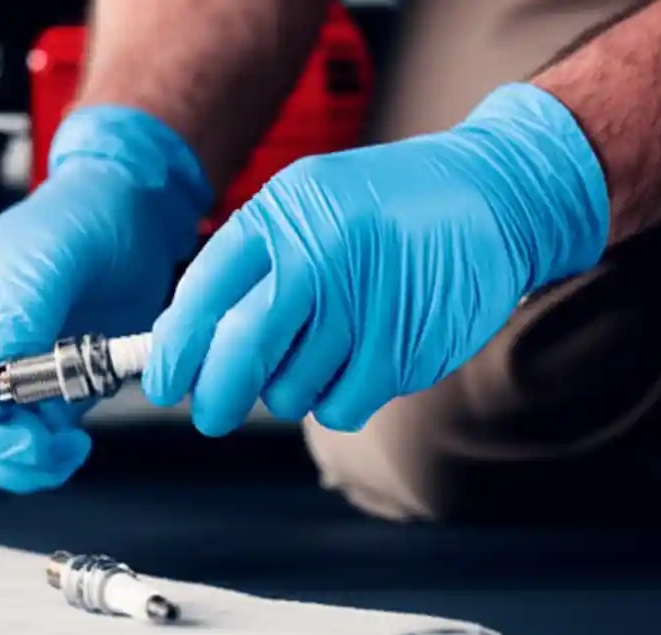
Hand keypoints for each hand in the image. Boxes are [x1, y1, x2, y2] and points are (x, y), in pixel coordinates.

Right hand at [0, 106, 210, 491]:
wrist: (135, 219)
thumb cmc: (78, 220)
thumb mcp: (48, 255)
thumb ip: (25, 310)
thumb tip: (4, 364)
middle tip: (35, 441)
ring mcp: (10, 379)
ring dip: (15, 461)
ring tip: (62, 451)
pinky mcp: (50, 400)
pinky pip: (30, 449)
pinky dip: (47, 462)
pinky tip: (76, 448)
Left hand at [143, 82, 609, 435]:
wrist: (495, 194)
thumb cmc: (382, 207)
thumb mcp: (307, 204)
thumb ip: (247, 266)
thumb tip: (180, 338)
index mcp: (284, 215)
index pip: (205, 292)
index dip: (177, 348)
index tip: (164, 383)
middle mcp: (321, 257)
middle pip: (242, 351)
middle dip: (215, 396)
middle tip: (211, 415)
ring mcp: (367, 304)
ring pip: (290, 389)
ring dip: (288, 389)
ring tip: (319, 350)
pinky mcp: (406, 348)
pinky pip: (339, 407)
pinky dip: (334, 401)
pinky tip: (354, 364)